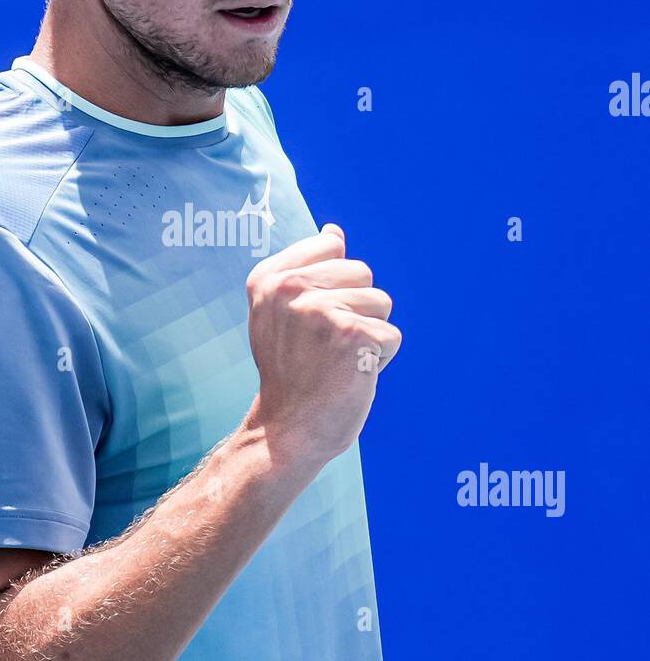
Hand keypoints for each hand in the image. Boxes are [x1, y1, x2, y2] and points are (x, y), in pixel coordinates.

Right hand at [244, 222, 401, 465]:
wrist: (289, 429)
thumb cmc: (292, 370)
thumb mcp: (283, 313)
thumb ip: (307, 269)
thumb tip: (335, 232)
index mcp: (268, 277)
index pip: (332, 246)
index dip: (335, 284)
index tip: (310, 320)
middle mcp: (290, 288)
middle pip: (362, 271)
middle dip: (357, 308)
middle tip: (326, 346)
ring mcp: (321, 310)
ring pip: (381, 301)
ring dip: (370, 335)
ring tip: (338, 360)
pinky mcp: (353, 336)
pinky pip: (391, 335)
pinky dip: (381, 360)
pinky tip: (351, 375)